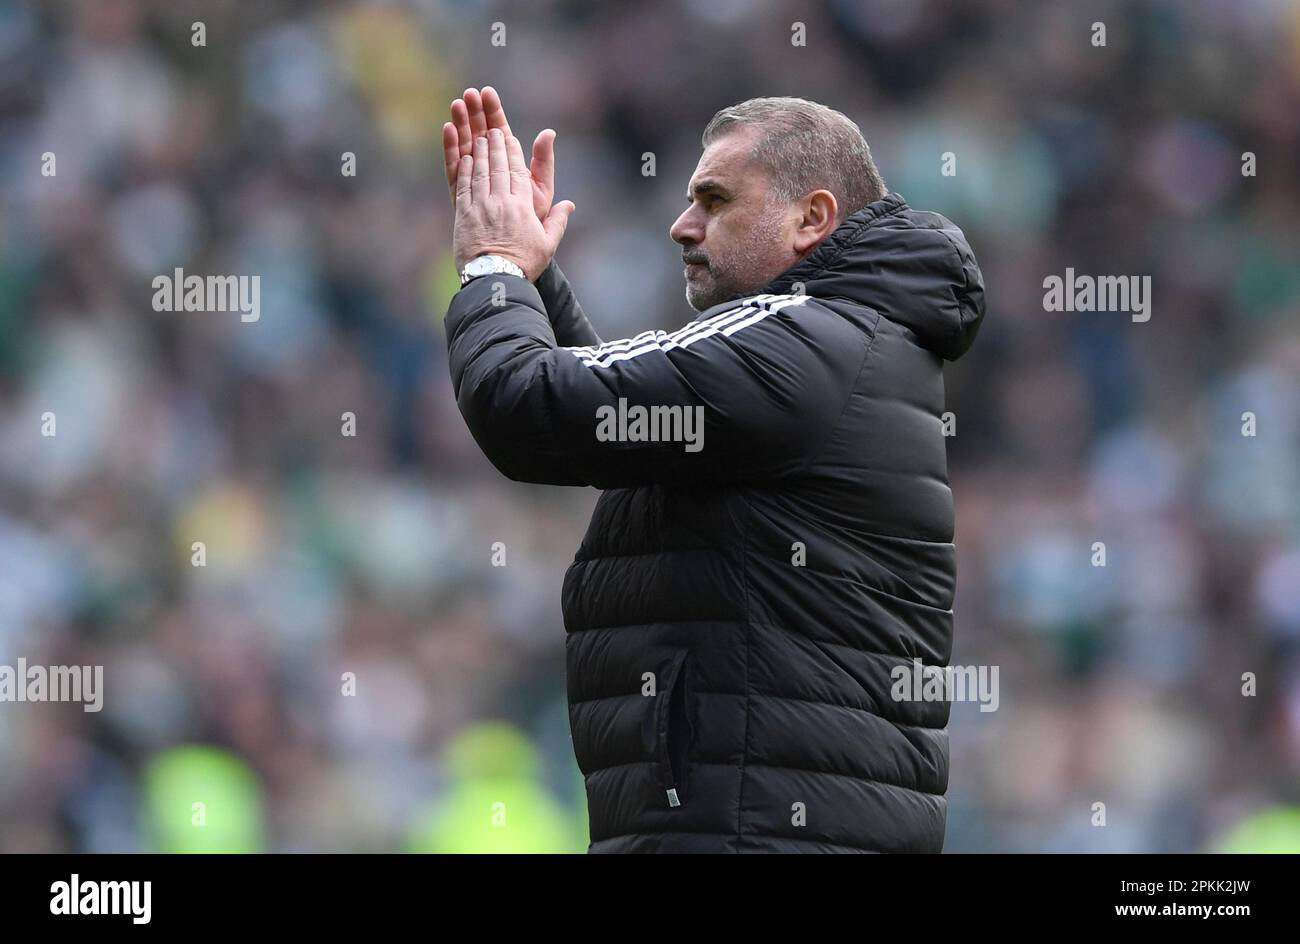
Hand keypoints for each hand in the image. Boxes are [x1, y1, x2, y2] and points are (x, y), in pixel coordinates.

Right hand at [442, 86, 558, 223]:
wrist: (511, 258)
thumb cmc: (530, 225)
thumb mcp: (541, 192)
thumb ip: (543, 164)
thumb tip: (549, 133)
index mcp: (510, 169)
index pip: (502, 135)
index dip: (495, 113)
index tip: (488, 92)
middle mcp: (491, 173)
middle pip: (482, 137)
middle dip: (476, 114)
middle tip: (470, 92)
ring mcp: (474, 182)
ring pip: (467, 148)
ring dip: (462, 125)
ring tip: (457, 103)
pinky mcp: (460, 194)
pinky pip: (454, 168)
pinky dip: (451, 149)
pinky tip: (448, 129)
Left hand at [453, 129, 573, 281]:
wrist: (496, 280)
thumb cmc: (524, 264)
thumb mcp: (548, 244)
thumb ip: (558, 222)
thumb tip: (570, 205)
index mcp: (523, 206)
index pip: (517, 171)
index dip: (511, 152)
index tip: (508, 136)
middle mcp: (501, 201)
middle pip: (497, 166)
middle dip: (494, 144)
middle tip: (492, 129)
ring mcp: (480, 206)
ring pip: (480, 172)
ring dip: (478, 152)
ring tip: (478, 137)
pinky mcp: (463, 215)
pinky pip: (463, 186)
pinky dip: (464, 170)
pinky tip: (465, 159)